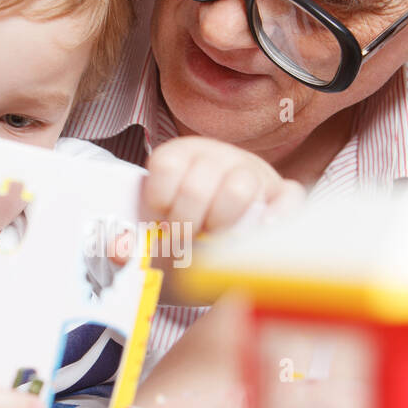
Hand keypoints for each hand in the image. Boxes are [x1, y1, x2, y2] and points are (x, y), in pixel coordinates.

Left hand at [140, 136, 303, 235]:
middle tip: (185, 242)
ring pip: (241, 188)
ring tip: (214, 242)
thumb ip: (125, 245)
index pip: (166, 167)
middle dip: (187, 225)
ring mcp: (252, 172)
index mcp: (180, 155)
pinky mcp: (281, 194)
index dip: (159, 204)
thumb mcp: (146, 236)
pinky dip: (278, 217)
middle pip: (199, 186)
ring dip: (223, 225)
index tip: (158, 224)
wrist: (208, 251)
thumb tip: (118, 251)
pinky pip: (289, 197)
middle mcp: (217, 156)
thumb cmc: (175, 241)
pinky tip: (260, 235)